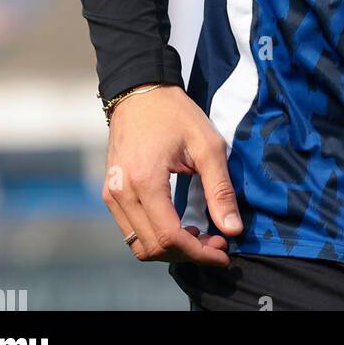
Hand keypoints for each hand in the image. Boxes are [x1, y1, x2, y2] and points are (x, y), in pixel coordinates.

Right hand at [102, 84, 241, 265]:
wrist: (140, 91)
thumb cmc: (176, 114)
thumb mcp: (207, 146)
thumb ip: (220, 189)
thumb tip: (233, 230)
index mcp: (145, 180)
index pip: (169, 237)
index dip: (199, 252)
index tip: (224, 252)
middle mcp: (122, 193)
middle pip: (153, 247)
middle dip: (189, 253)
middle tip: (217, 243)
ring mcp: (112, 194)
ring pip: (139, 245)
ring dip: (171, 249)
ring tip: (200, 235)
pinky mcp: (111, 193)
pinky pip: (131, 230)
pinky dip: (156, 237)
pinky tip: (180, 225)